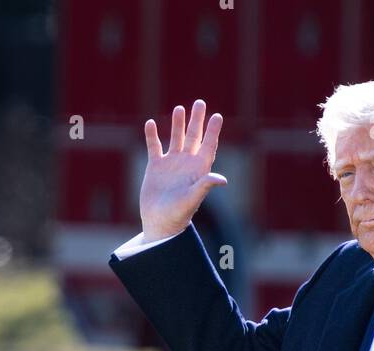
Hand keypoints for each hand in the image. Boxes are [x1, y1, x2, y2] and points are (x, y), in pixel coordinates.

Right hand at [140, 99, 227, 241]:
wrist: (160, 224)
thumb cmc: (179, 215)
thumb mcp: (193, 199)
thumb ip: (205, 185)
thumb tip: (223, 179)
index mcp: (198, 170)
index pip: (208, 146)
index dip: (213, 131)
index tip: (217, 116)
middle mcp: (186, 164)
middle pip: (193, 137)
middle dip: (197, 120)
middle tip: (200, 102)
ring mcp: (171, 164)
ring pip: (175, 138)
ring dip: (177, 124)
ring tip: (179, 109)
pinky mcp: (155, 168)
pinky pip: (154, 147)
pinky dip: (152, 136)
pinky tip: (150, 123)